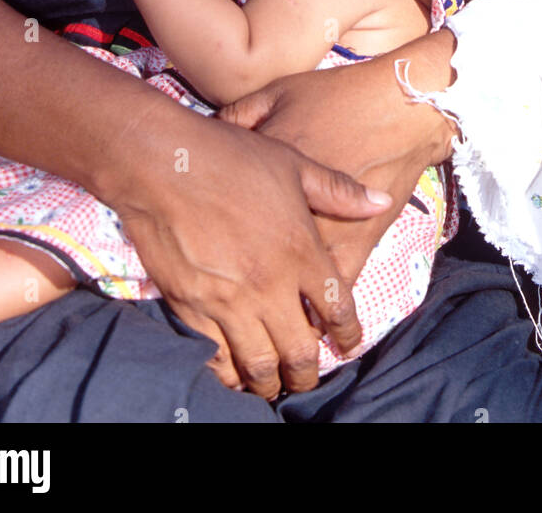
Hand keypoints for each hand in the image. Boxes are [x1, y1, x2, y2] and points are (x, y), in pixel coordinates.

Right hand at [104, 101, 391, 400]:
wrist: (161, 163)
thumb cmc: (229, 156)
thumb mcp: (292, 164)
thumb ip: (338, 191)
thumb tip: (379, 202)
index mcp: (301, 250)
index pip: (337, 308)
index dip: (348, 333)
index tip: (347, 344)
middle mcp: (269, 284)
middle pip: (299, 351)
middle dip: (308, 373)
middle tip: (308, 378)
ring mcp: (228, 301)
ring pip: (259, 365)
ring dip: (271, 382)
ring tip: (273, 385)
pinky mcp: (190, 307)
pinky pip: (216, 357)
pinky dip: (229, 373)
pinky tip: (233, 372)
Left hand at [220, 43, 455, 297]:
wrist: (400, 106)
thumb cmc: (334, 95)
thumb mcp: (277, 93)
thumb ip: (238, 116)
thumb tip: (204, 136)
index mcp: (265, 169)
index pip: (222, 205)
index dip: (208, 219)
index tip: (200, 232)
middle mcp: (293, 209)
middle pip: (253, 255)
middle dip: (236, 270)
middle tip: (224, 281)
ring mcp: (327, 231)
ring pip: (293, 284)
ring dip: (278, 300)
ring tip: (264, 311)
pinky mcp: (359, 243)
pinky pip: (335, 288)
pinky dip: (320, 307)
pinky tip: (307, 314)